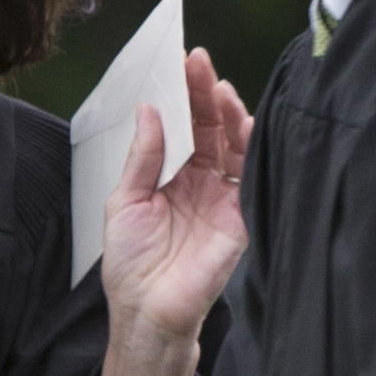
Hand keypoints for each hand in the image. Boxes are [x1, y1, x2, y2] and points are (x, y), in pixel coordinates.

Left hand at [101, 47, 251, 344]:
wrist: (148, 311)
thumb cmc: (131, 264)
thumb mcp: (124, 201)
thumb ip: (142, 157)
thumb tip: (151, 110)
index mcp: (172, 177)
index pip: (184, 127)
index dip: (184, 96)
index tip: (182, 64)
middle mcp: (201, 182)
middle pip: (210, 129)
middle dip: (206, 95)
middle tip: (200, 64)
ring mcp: (223, 198)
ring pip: (233, 147)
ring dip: (229, 115)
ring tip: (218, 89)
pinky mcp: (241, 217)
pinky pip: (251, 177)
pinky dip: (250, 149)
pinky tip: (243, 124)